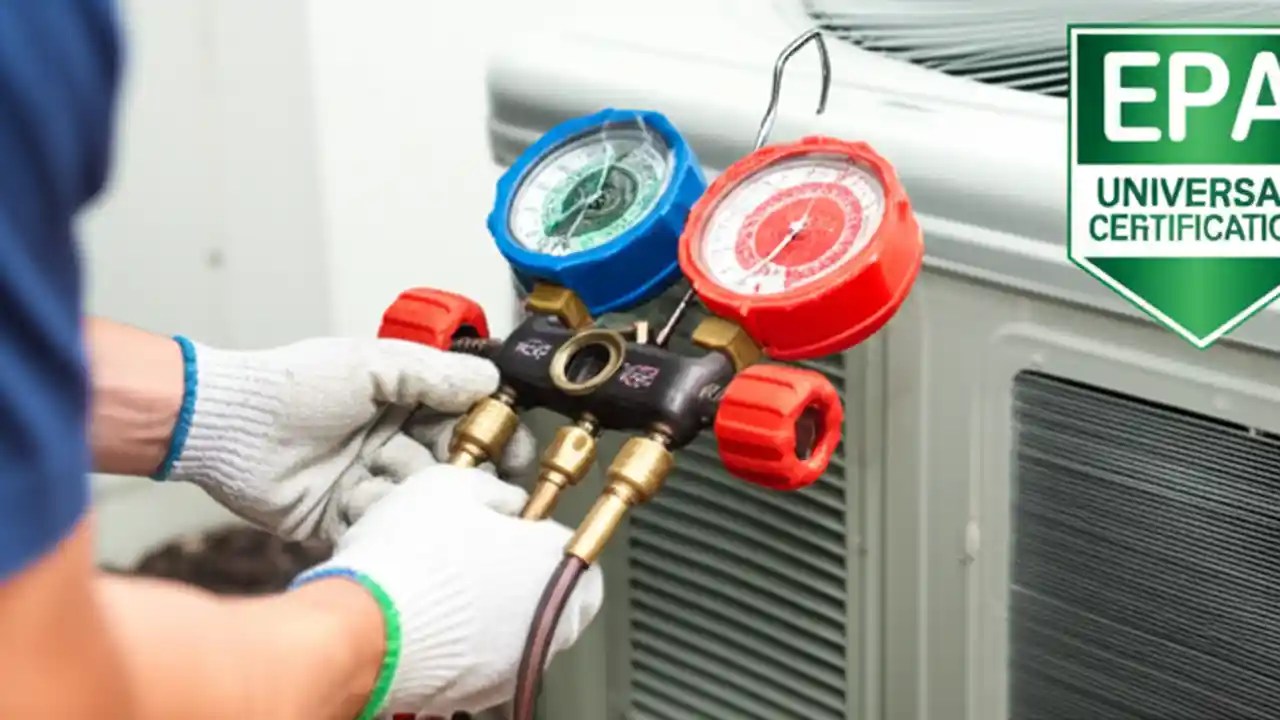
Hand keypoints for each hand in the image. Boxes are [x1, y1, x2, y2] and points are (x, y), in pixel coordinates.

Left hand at [164, 337, 535, 541]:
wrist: (230, 428)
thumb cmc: (291, 386)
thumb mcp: (371, 366)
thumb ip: (433, 374)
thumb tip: (490, 380)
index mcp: (405, 401)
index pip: (467, 420)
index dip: (492, 434)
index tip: (511, 448)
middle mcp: (393, 441)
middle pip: (452, 465)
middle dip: (457, 471)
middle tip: (458, 472)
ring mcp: (372, 480)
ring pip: (420, 498)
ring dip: (408, 489)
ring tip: (382, 472)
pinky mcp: (348, 518)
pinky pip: (383, 525)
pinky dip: (375, 513)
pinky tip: (353, 494)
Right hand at [293, 465, 603, 716]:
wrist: (360, 627)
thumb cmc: (408, 557)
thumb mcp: (453, 486)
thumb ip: (495, 491)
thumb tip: (507, 501)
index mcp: (553, 568)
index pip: (580, 555)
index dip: (547, 539)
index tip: (525, 531)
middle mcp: (543, 625)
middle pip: (553, 599)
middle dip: (525, 579)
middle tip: (486, 557)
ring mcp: (510, 665)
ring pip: (517, 634)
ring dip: (493, 613)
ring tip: (447, 587)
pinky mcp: (475, 694)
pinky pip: (482, 662)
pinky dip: (465, 645)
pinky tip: (429, 619)